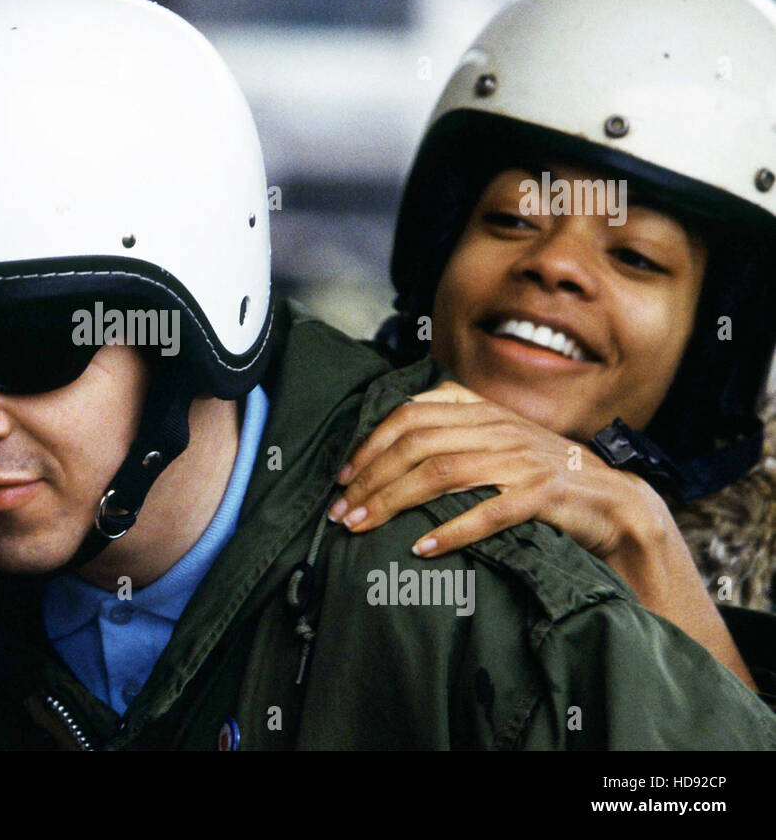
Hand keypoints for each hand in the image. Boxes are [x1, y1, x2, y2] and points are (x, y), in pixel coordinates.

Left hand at [328, 380, 669, 560]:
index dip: (370, 444)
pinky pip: (489, 512)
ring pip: (442, 475)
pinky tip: (422, 548)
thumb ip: (453, 432)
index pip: (412, 414)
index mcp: (482, 410)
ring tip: (364, 527)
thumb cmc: (543, 476)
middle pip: (417, 446)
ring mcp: (521, 460)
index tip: (342, 477)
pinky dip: (452, 530)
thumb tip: (386, 447)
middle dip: (371, 479)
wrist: (615, 501)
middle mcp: (498, 428)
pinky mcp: (543, 494)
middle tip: (342, 512)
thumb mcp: (497, 440)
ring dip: (394, 502)